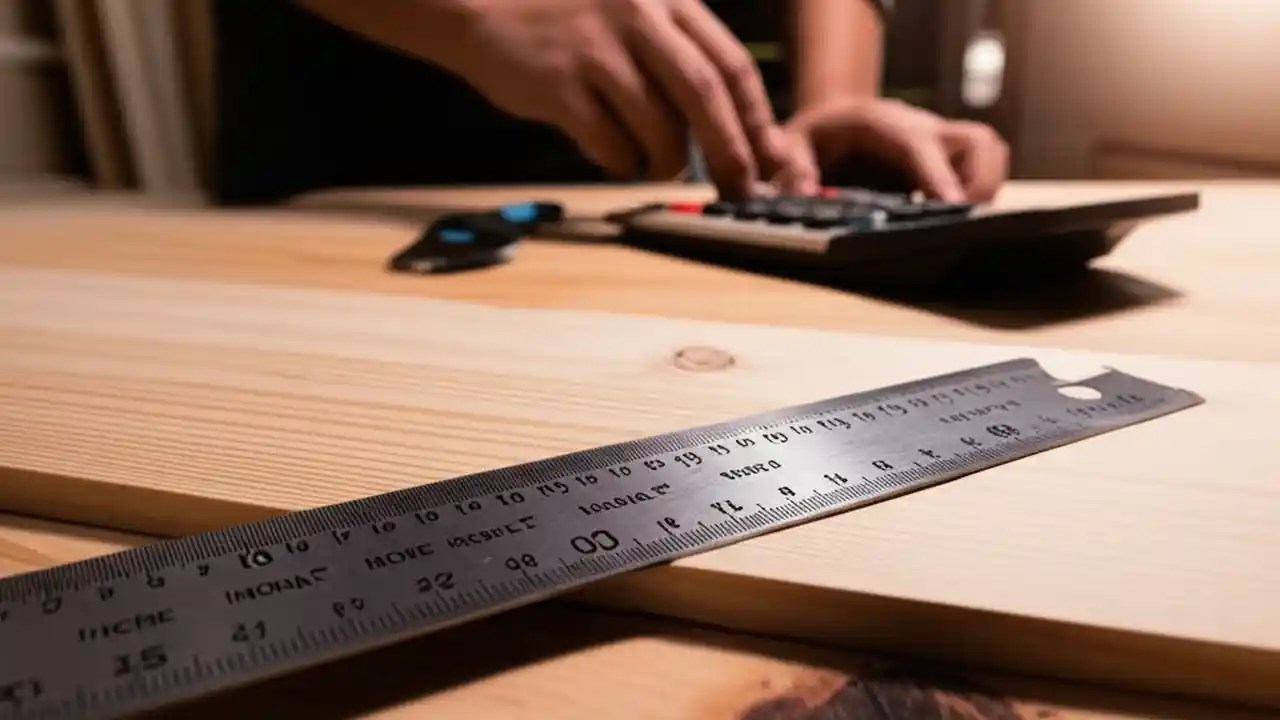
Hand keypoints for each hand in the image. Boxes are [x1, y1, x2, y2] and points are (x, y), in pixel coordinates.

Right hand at [430, 0, 816, 197]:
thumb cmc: (561, 15)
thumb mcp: (629, 9)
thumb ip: (675, 53)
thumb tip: (730, 127)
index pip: (730, 65)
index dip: (757, 119)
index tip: (770, 158)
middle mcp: (637, 16)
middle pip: (706, 96)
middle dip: (731, 152)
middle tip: (739, 187)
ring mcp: (596, 50)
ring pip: (660, 128)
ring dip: (668, 161)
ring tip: (659, 164)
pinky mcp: (558, 84)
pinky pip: (610, 144)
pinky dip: (622, 162)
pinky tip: (614, 154)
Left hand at [784, 97, 1008, 201]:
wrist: (831, 121)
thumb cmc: (811, 135)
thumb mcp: (789, 145)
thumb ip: (791, 165)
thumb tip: (804, 191)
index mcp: (882, 123)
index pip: (919, 144)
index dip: (938, 175)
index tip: (951, 206)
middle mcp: (921, 129)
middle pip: (979, 142)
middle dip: (980, 183)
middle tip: (955, 221)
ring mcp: (939, 145)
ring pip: (989, 155)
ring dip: (983, 191)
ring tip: (953, 224)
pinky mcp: (946, 163)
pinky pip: (980, 174)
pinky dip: (973, 197)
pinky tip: (945, 223)